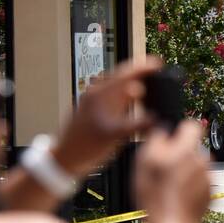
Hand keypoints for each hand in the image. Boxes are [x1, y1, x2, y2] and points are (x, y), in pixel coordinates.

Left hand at [54, 57, 161, 178]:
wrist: (65, 159)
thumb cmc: (82, 147)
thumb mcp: (113, 136)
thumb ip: (137, 125)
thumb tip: (155, 118)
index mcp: (100, 95)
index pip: (126, 73)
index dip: (143, 67)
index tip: (158, 63)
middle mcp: (96, 94)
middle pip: (122, 76)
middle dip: (141, 73)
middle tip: (158, 72)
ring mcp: (95, 102)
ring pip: (118, 87)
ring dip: (134, 84)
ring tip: (150, 86)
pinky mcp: (95, 110)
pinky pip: (114, 97)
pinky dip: (127, 96)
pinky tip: (135, 102)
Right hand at [132, 120, 210, 222]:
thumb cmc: (157, 195)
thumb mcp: (145, 160)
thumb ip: (157, 138)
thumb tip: (163, 130)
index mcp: (187, 149)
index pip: (192, 125)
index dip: (179, 129)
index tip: (171, 137)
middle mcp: (201, 161)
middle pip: (192, 147)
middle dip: (179, 153)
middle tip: (162, 165)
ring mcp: (206, 177)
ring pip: (194, 165)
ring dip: (183, 170)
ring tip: (166, 183)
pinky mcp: (207, 193)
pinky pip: (197, 182)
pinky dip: (187, 185)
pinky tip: (173, 193)